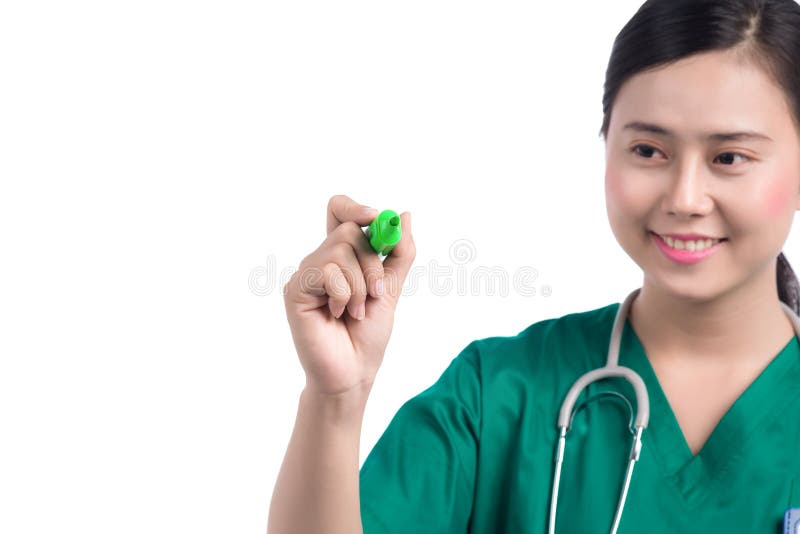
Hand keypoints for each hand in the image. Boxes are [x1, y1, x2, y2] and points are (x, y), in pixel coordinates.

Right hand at [283, 194, 415, 396]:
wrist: (353, 372)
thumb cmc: (368, 335)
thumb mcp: (391, 288)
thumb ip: (399, 253)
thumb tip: (403, 215)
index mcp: (343, 256)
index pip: (339, 210)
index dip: (355, 207)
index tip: (376, 217)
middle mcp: (321, 260)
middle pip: (348, 229)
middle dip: (373, 263)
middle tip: (374, 293)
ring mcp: (306, 274)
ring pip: (340, 250)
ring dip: (360, 286)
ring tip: (355, 311)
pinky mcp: (295, 289)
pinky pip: (326, 272)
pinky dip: (344, 295)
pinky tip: (338, 314)